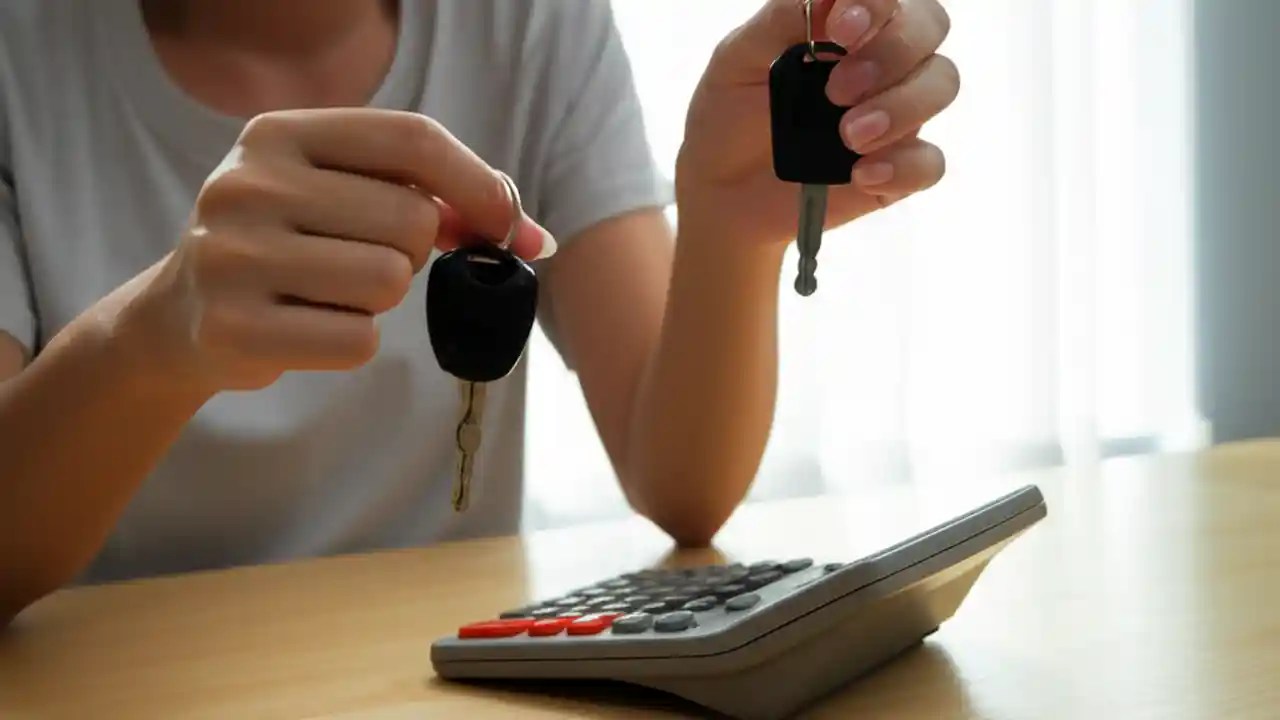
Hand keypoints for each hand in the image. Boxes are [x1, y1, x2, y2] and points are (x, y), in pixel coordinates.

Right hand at [134, 108, 554, 391]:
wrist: (182, 315)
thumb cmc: (287, 245)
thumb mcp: (335, 192)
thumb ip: (426, 195)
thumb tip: (530, 236)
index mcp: (278, 134)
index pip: (412, 139)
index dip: (478, 184)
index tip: (511, 226)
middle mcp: (248, 184)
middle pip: (412, 221)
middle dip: (411, 252)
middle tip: (362, 260)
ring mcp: (234, 256)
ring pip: (390, 280)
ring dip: (381, 299)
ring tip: (330, 293)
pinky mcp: (234, 327)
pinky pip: (360, 341)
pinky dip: (355, 342)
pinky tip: (309, 328)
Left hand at [677, 0, 956, 243]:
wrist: (718, 189)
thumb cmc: (729, 114)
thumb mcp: (737, 59)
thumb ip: (780, 19)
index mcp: (849, 25)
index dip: (877, 2)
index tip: (841, 27)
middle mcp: (883, 61)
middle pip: (930, 28)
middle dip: (892, 53)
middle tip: (838, 89)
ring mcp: (896, 114)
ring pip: (941, 84)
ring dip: (901, 106)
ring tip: (848, 136)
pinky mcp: (897, 169)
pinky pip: (929, 162)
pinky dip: (903, 166)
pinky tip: (861, 174)